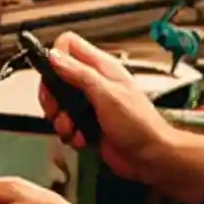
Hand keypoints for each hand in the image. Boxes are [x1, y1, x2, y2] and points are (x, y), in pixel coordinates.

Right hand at [39, 31, 203, 203]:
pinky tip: (81, 138)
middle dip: (52, 95)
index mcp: (101, 68)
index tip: (51, 76)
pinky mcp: (87, 122)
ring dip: (60, 119)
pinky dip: (69, 133)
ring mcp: (90, 103)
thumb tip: (55, 56)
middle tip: (56, 108)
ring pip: (59, 102)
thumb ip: (79, 74)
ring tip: (71, 127)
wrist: (151, 157)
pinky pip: (66, 123)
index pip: (69, 45)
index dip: (55, 57)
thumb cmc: (140, 125)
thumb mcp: (107, 95)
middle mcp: (94, 82)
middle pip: (57, 76)